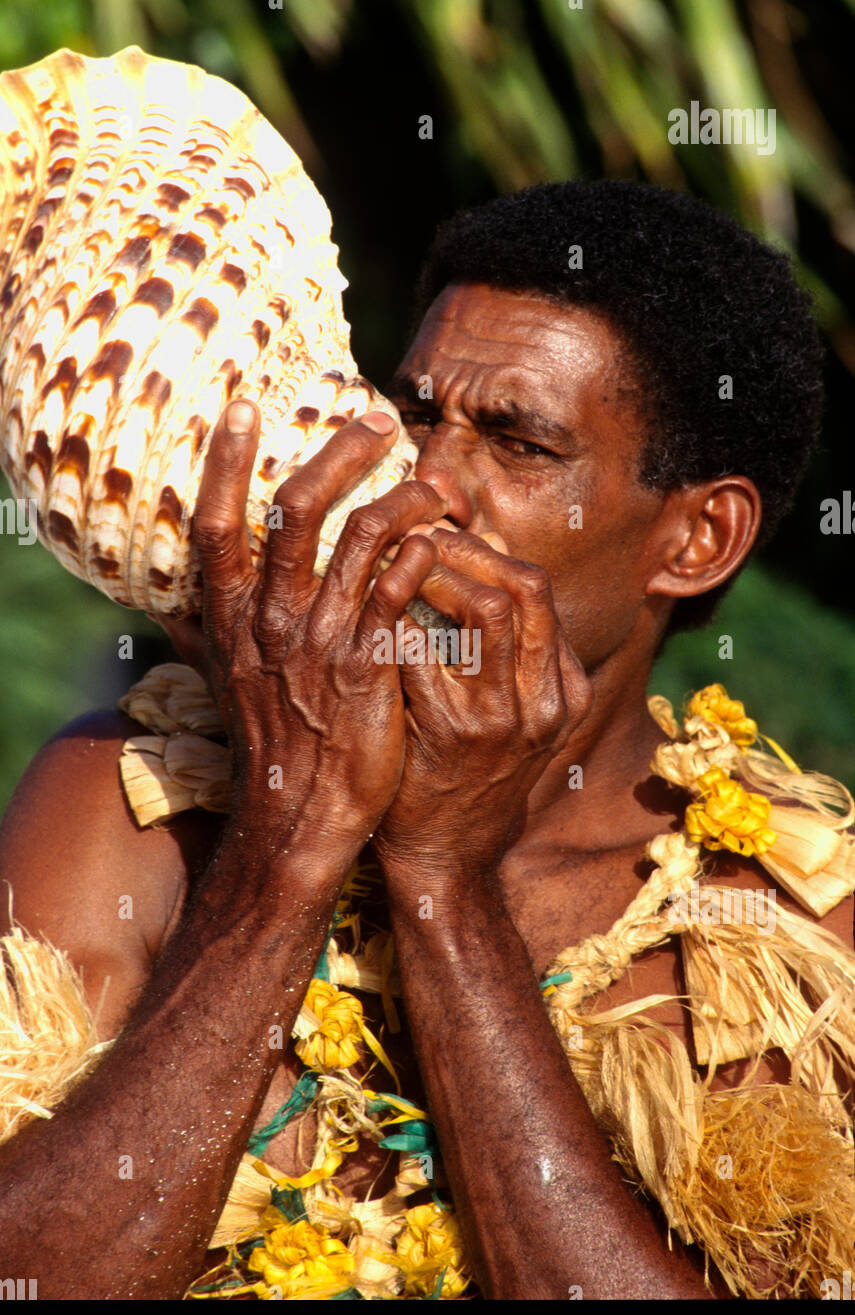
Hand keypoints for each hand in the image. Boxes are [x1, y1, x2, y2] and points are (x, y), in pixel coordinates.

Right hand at [183, 399, 445, 848]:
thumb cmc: (267, 743)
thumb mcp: (222, 682)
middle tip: (377, 420)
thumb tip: (173, 602)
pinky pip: (400, 591)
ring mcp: (318, 642)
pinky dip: (421, 555)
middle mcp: (268, 621)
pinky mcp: (369, 667)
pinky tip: (438, 541)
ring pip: (362, 537)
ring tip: (432, 482)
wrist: (298, 817)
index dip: (224, 461)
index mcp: (228, 619)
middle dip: (339, 452)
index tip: (245, 406)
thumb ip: (202, 633)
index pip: (215, 523)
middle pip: (296, 509)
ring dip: (401, 495)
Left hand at [375, 528, 591, 875]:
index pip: (535, 587)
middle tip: (412, 537)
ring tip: (392, 565)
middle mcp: (545, 700)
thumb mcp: (506, 711)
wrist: (444, 855)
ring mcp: (504, 719)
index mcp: (562, 689)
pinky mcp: (454, 735)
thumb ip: (501, 649)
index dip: (484, 549)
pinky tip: (371, 612)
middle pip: (523, 586)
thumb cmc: (463, 769)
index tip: (438, 534)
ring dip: (433, 574)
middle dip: (464, 549)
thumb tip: (468, 558)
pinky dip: (398, 619)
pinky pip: (427, 650)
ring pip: (486, 608)